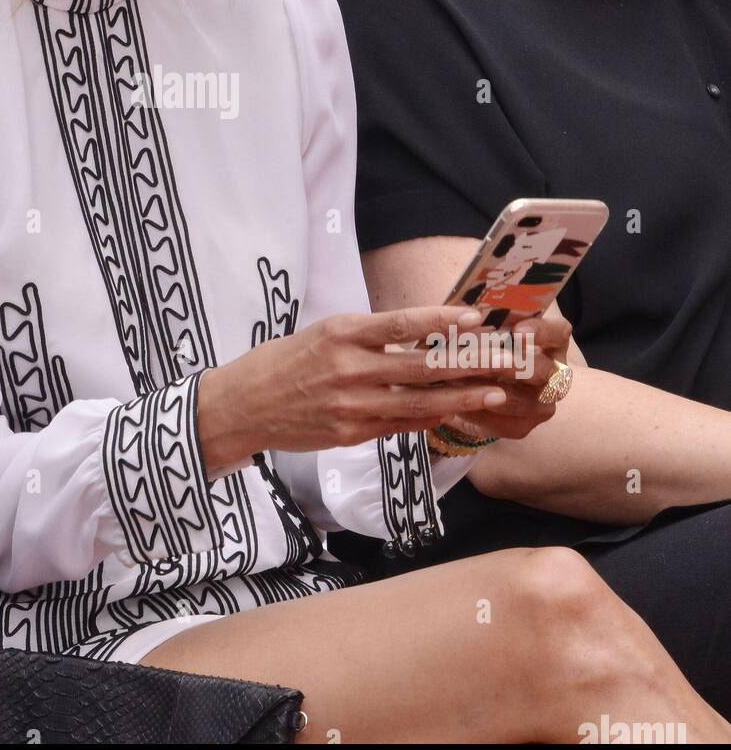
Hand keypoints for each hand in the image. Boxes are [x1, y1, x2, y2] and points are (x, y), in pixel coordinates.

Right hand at [197, 306, 517, 474]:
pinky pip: (399, 424)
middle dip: (469, 362)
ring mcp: (351, 404)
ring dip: (461, 397)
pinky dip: (429, 418)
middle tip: (506, 359)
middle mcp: (349, 367)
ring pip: (418, 401)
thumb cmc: (285, 361)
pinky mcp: (350, 433)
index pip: (402, 324)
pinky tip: (455, 414)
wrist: (244, 405)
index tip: (477, 317)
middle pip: (421, 365)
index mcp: (341, 333)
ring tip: (495, 393)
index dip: (442, 321)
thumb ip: (368, 336)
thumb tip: (418, 332)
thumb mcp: (323, 333)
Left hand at [439, 313, 573, 444]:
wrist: (470, 381)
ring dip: (490, 391)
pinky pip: (506, 425)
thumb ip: (481, 320)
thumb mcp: (480, 327)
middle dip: (513, 365)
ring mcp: (542, 403)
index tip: (517, 331)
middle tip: (487, 360)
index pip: (559, 332)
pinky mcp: (524, 426)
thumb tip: (465, 313)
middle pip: (544, 370)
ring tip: (460, 380)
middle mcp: (554, 373)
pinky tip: (458, 405)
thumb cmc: (478, 342)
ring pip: (523, 402)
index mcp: (551, 341)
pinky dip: (480, 414)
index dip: (541, 332)